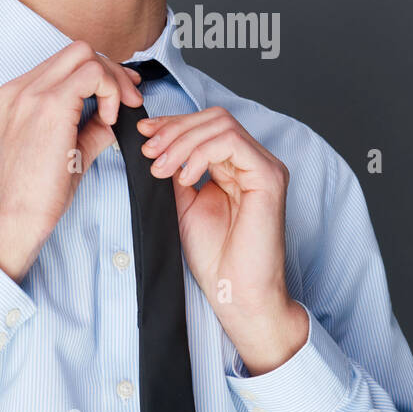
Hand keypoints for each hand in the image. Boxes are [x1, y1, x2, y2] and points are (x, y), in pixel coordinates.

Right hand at [0, 40, 143, 282]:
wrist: (14, 219)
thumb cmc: (34, 194)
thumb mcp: (64, 150)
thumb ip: (88, 126)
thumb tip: (113, 116)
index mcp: (17, 96)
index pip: (65, 63)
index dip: (100, 74)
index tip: (121, 95)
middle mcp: (19, 88)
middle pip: (77, 50)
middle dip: (111, 70)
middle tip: (131, 98)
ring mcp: (31, 93)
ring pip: (85, 54)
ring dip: (112, 79)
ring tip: (119, 112)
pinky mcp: (49, 105)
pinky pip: (92, 74)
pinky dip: (110, 90)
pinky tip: (110, 119)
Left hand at [136, 106, 307, 373]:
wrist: (236, 293)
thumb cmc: (215, 257)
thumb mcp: (183, 204)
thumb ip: (176, 172)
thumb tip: (156, 143)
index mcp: (237, 165)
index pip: (207, 125)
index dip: (173, 124)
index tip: (143, 135)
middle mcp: (255, 161)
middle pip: (215, 118)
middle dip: (174, 129)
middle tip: (148, 152)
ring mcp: (265, 167)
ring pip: (221, 126)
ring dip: (182, 142)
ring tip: (160, 170)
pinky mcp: (269, 178)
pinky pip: (232, 144)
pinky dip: (201, 154)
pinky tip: (185, 178)